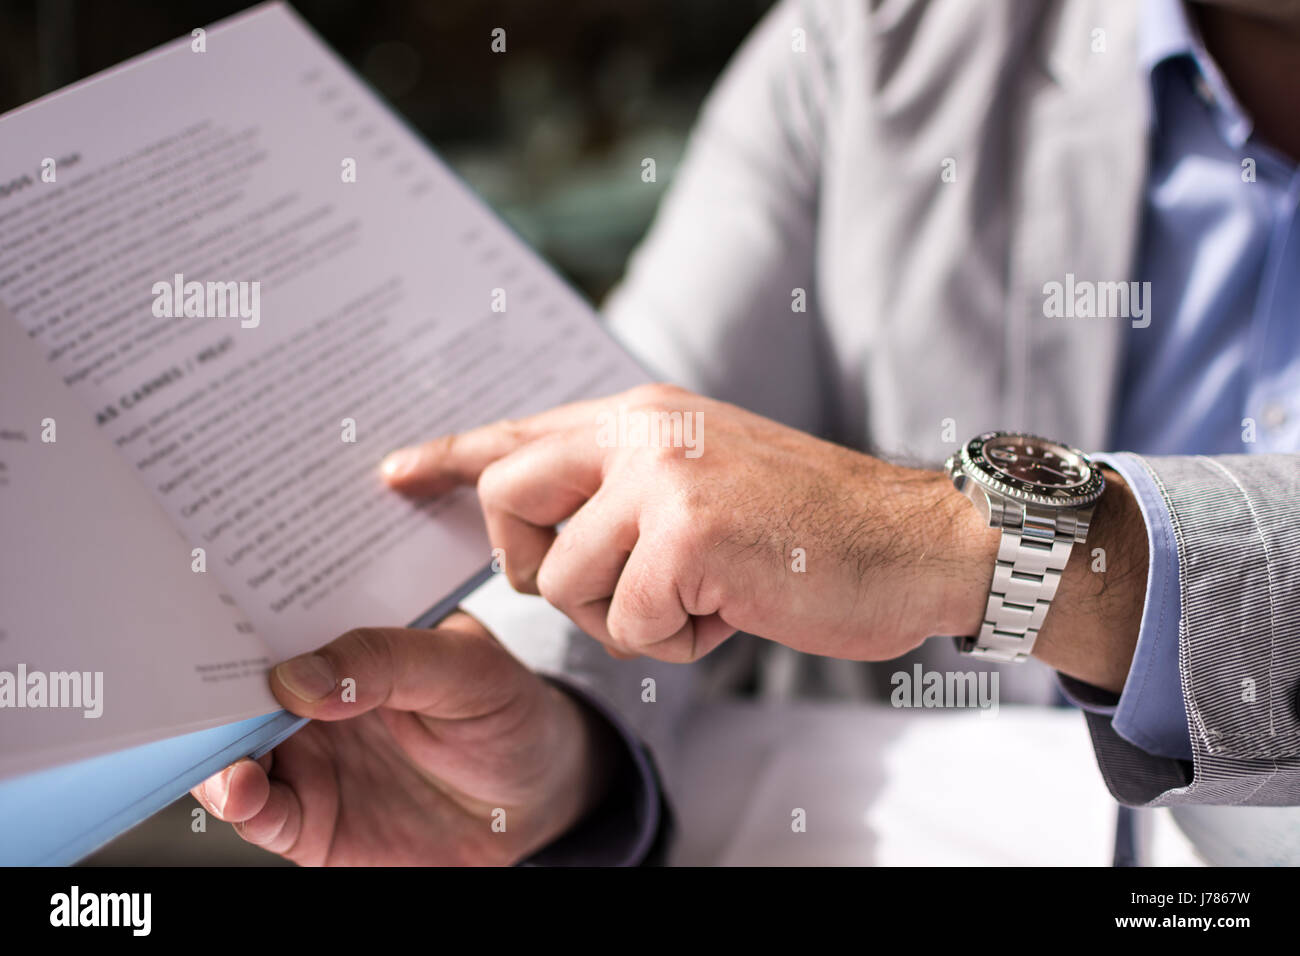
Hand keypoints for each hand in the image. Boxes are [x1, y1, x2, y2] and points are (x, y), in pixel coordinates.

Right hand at [191, 612, 618, 864]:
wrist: (537, 795)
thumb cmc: (505, 711)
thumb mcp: (466, 667)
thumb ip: (389, 661)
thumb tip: (295, 678)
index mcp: (344, 640)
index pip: (274, 615)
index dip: (232, 604)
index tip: (199, 597)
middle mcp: (312, 697)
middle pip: (233, 685)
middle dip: (198, 679)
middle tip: (175, 675)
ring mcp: (307, 757)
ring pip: (231, 750)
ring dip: (210, 746)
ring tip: (216, 744)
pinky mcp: (312, 820)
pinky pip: (262, 814)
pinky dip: (241, 802)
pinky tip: (242, 788)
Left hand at [380, 384, 992, 663]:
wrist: (918, 539)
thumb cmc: (811, 525)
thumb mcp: (706, 475)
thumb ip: (625, 483)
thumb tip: (549, 524)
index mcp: (640, 417)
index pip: (517, 432)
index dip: (447, 456)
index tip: (392, 475)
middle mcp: (641, 434)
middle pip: (507, 501)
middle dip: (536, 565)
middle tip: (603, 582)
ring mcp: (664, 480)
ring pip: (568, 584)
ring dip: (628, 617)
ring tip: (703, 595)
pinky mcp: (689, 537)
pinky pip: (628, 626)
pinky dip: (677, 642)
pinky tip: (731, 610)